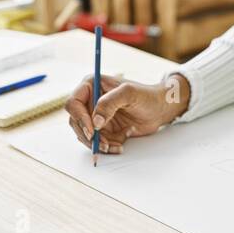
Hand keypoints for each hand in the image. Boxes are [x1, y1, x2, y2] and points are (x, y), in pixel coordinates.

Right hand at [64, 73, 190, 153]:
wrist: (160, 109)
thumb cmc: (146, 95)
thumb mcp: (129, 94)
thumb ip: (109, 103)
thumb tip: (95, 121)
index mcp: (91, 85)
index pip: (73, 103)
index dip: (80, 118)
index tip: (92, 130)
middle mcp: (89, 101)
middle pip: (77, 123)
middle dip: (90, 136)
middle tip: (105, 145)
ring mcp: (95, 116)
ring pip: (86, 135)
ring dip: (100, 143)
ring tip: (117, 145)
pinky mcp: (103, 129)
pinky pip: (98, 142)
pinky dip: (108, 147)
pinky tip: (122, 142)